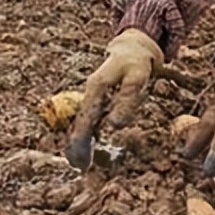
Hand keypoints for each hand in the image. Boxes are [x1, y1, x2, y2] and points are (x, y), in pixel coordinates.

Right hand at [66, 29, 162, 169]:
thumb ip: (126, 99)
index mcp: (96, 86)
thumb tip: (114, 125)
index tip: (82, 160)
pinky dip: (87, 133)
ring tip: (79, 162)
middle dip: (77, 144)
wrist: (133, 47)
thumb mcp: (136, 78)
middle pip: (79, 122)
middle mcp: (90, 92)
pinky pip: (89, 119)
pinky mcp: (97, 99)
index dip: (82, 140)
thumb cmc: (137, 63)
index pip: (85, 118)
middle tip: (79, 167)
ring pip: (82, 121)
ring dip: (80, 141)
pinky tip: (88, 147)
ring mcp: (92, 95)